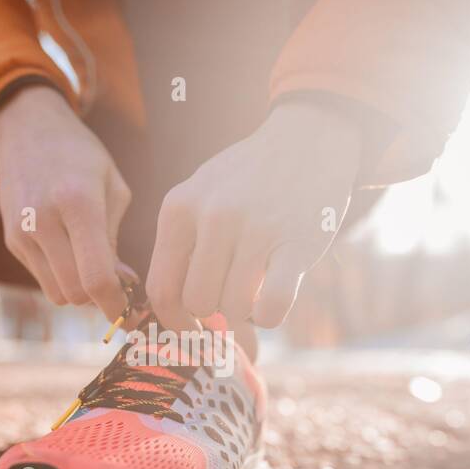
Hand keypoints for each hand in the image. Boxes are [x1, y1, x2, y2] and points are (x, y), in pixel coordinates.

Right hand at [0, 85, 130, 318]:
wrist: (26, 130)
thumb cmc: (81, 158)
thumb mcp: (112, 188)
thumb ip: (115, 241)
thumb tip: (121, 287)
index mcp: (78, 202)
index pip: (96, 277)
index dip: (116, 305)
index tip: (130, 314)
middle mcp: (43, 220)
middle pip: (75, 293)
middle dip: (99, 299)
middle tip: (118, 290)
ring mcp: (21, 232)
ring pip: (57, 294)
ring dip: (79, 291)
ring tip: (93, 268)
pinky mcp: (11, 239)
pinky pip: (42, 278)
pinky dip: (61, 277)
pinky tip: (70, 252)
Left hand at [146, 100, 361, 331]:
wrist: (308, 138)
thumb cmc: (247, 180)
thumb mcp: (200, 196)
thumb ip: (183, 247)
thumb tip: (175, 316)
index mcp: (179, 208)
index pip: (161, 289)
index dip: (175, 322)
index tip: (192, 330)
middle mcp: (213, 216)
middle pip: (198, 304)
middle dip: (215, 314)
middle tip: (232, 302)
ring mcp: (256, 229)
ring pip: (233, 309)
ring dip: (245, 312)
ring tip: (256, 287)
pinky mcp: (297, 243)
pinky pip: (272, 307)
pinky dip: (271, 316)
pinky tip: (277, 296)